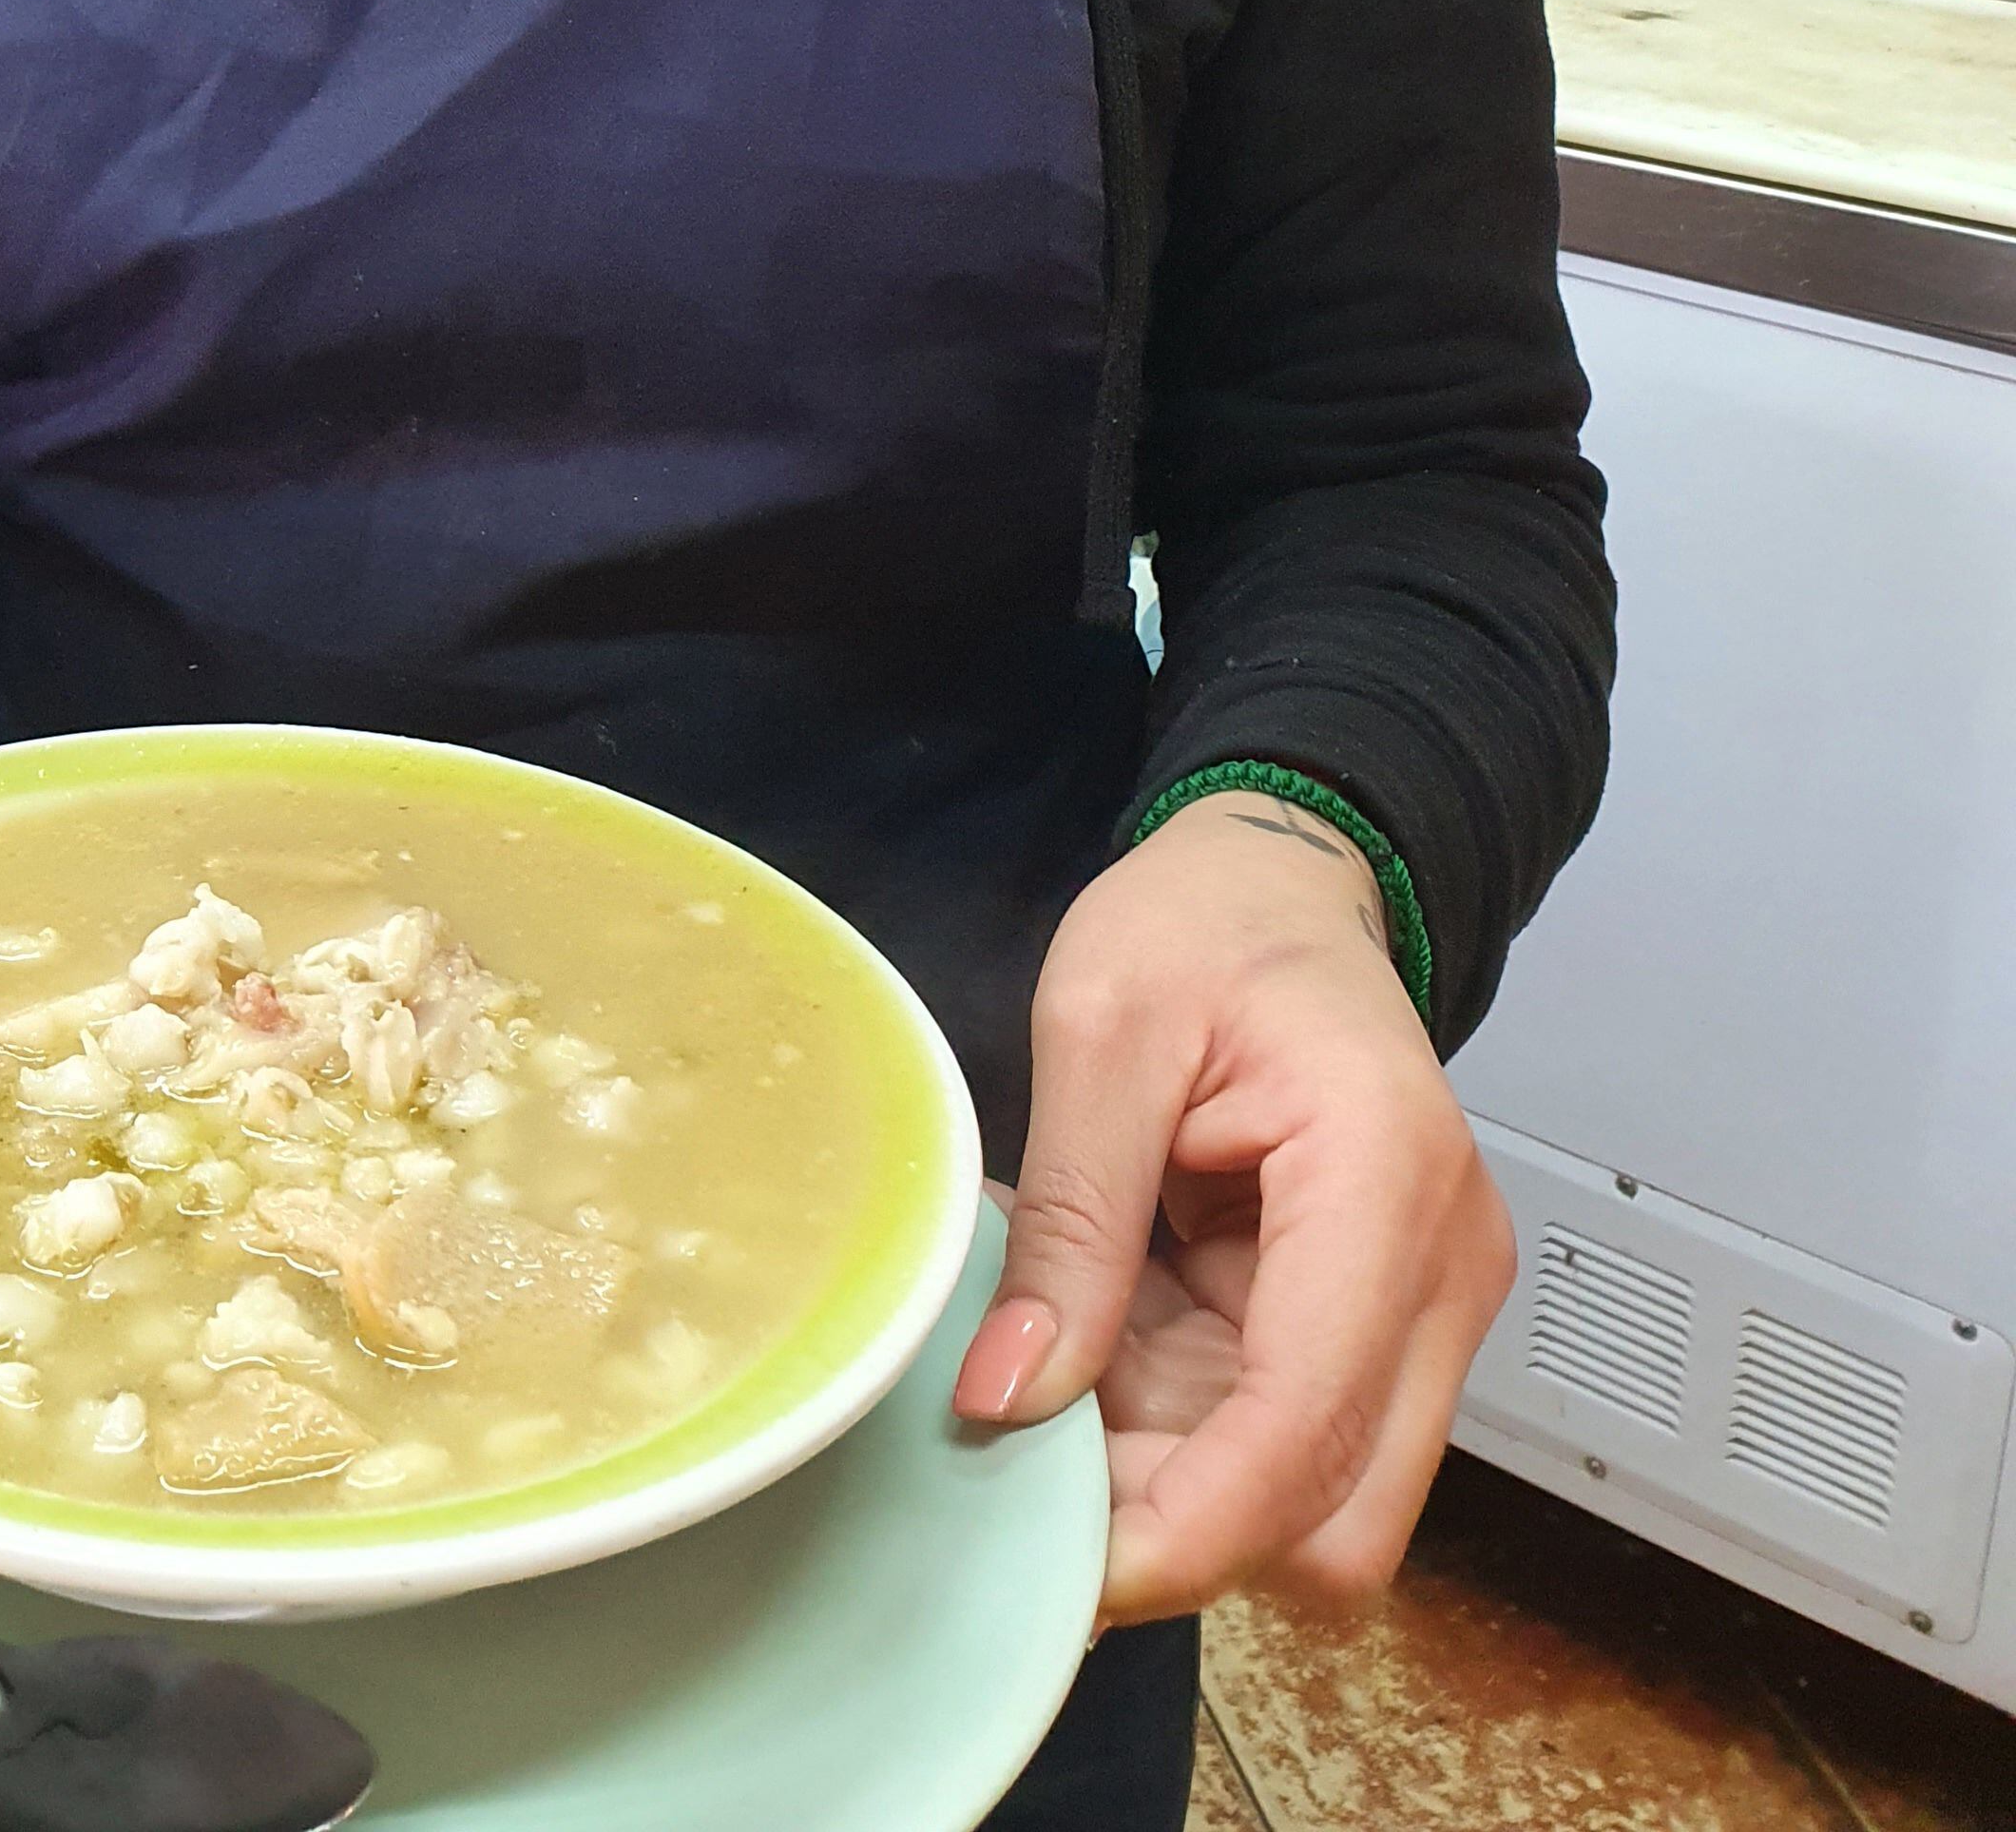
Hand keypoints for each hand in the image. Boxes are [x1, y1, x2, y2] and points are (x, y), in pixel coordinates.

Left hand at [953, 790, 1514, 1620]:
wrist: (1281, 882)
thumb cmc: (1207, 922)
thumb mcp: (1102, 1031)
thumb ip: (1072, 1221)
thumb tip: (1009, 1400)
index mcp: (1385, 1176)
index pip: (1306, 1428)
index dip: (1186, 1528)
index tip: (1055, 1568)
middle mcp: (1440, 1271)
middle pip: (1337, 1515)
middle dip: (1187, 1531)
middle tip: (1034, 1471)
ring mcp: (1424, 1310)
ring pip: (1310, 1500)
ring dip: (1177, 1478)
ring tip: (1057, 1370)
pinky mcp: (1381, 1327)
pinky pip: (1285, 1439)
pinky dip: (1185, 1429)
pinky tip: (1103, 1343)